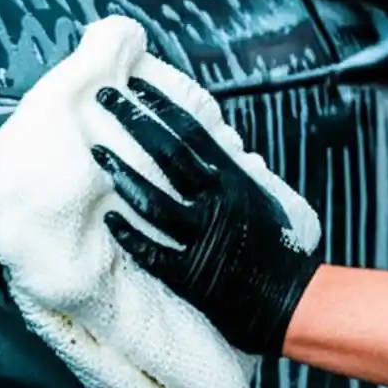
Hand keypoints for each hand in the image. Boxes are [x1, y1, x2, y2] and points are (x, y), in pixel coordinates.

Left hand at [91, 78, 321, 354]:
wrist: (291, 304)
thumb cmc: (276, 250)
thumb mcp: (262, 199)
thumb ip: (232, 172)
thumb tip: (209, 142)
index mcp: (235, 181)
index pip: (192, 132)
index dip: (160, 104)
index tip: (134, 83)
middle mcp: (218, 204)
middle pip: (167, 154)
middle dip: (132, 121)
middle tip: (102, 98)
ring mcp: (202, 239)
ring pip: (153, 202)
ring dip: (122, 175)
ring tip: (97, 152)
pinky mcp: (190, 275)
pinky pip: (152, 252)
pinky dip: (128, 235)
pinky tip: (107, 219)